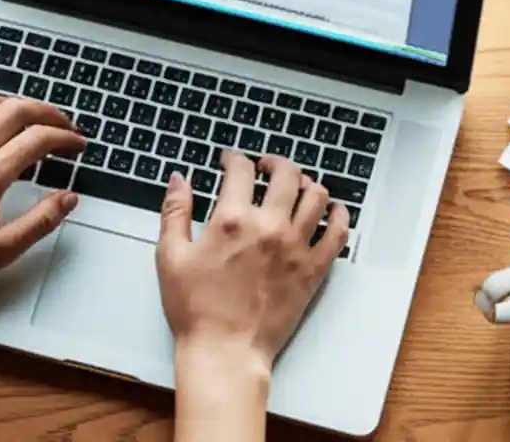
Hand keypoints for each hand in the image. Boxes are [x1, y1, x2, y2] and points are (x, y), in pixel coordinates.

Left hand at [0, 96, 85, 306]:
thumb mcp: (2, 250)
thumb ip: (41, 221)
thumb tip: (68, 199)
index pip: (38, 139)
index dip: (65, 137)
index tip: (76, 144)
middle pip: (16, 110)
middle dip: (47, 112)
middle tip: (62, 124)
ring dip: (14, 103)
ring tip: (30, 115)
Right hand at [157, 151, 349, 371]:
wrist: (225, 351)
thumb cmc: (195, 309)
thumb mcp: (170, 256)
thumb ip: (175, 211)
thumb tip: (179, 179)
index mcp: (231, 220)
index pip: (240, 170)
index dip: (234, 158)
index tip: (230, 161)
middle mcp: (268, 227)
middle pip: (285, 174)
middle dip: (275, 162)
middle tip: (267, 165)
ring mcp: (295, 247)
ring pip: (315, 196)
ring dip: (307, 182)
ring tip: (297, 185)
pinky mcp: (313, 270)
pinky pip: (338, 233)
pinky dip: (338, 216)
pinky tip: (332, 212)